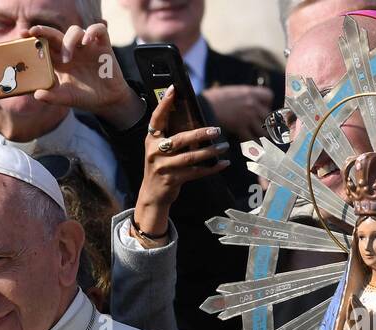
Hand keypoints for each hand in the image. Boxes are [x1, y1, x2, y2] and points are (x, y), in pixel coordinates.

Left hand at [27, 23, 144, 128]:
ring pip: (74, 30)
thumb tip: (37, 94)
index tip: (22, 35)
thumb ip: (52, 96)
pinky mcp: (102, 46)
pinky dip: (92, 32)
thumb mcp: (66, 98)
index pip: (45, 45)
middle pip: (56, 34)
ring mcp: (86, 47)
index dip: (34, 39)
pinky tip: (86, 42)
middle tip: (33, 31)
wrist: (106, 101)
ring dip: (68, 41)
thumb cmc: (84, 97)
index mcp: (59, 61)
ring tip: (67, 58)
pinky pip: (98, 30)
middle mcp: (72, 51)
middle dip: (43, 31)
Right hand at [135, 87, 228, 235]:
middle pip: (180, 139)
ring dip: (210, 152)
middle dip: (200, 134)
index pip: (157, 118)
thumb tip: (193, 118)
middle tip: (217, 130)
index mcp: (151, 140)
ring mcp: (163, 167)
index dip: (164, 103)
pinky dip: (211, 168)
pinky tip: (223, 163)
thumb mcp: (158, 149)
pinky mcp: (172, 180)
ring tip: (223, 146)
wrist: (152, 194)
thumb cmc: (160, 166)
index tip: (173, 89)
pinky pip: (196, 172)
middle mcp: (154, 152)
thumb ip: (169, 134)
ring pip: (191, 157)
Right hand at [203, 84, 273, 141]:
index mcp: (249, 92)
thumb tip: (242, 103)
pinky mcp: (240, 127)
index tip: (262, 109)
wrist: (205, 105)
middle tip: (262, 130)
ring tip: (261, 142)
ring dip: (261, 136)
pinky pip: (251, 139)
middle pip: (268, 116)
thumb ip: (240, 97)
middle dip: (266, 123)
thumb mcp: (230, 92)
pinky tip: (252, 148)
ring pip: (263, 130)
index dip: (267, 103)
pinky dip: (252, 145)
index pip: (268, 96)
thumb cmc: (213, 98)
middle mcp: (252, 103)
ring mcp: (247, 116)